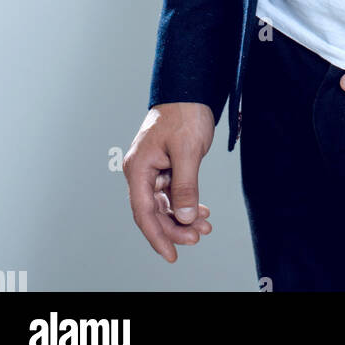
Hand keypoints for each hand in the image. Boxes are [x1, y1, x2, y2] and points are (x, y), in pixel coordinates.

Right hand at [123, 102, 214, 261]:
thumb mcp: (188, 151)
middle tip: (198, 237)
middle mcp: (141, 171)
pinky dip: (187, 203)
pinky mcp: (165, 165)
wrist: (190, 89)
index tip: (171, 256)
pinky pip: (173, 192)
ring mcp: (152, 169)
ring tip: (205, 227)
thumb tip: (184, 217)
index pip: (144, 212)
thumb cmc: (185, 114)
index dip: (158, 236)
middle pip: (154, 211)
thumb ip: (186, 186)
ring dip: (184, 217)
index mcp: (139, 168)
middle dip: (175, 228)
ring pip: (165, 204)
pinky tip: (202, 211)